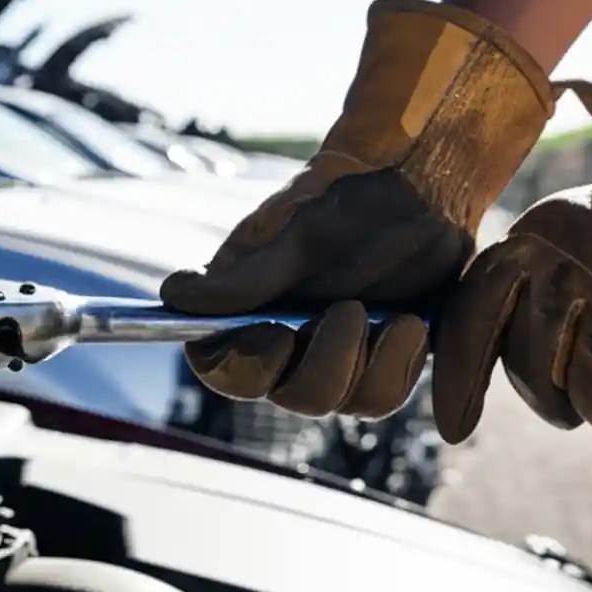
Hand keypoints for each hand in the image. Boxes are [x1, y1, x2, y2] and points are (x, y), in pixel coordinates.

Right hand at [162, 0, 591, 417]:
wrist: (418, 188)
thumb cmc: (344, 201)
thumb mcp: (296, 236)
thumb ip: (243, 278)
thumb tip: (173, 294)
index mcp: (248, 315)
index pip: (223, 368)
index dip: (244, 365)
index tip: (276, 332)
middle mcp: (289, 347)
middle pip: (293, 397)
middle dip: (326, 361)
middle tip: (349, 308)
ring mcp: (337, 359)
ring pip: (345, 403)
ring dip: (369, 361)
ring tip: (393, 314)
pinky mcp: (383, 362)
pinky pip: (385, 394)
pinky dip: (400, 361)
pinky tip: (410, 321)